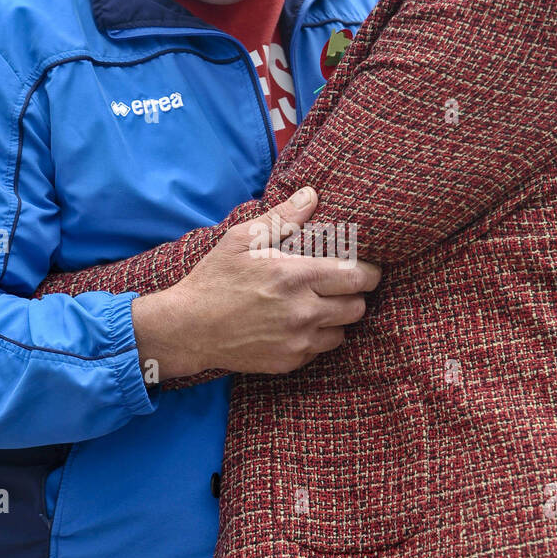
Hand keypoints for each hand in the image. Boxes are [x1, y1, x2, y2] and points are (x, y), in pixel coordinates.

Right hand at [131, 187, 381, 379]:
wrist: (188, 329)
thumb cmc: (214, 279)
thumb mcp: (241, 240)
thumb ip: (281, 219)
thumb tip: (311, 195)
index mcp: (295, 276)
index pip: (358, 276)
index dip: (369, 270)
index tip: (363, 266)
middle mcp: (302, 312)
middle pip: (358, 306)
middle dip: (355, 294)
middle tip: (339, 284)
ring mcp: (297, 341)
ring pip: (343, 331)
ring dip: (337, 317)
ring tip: (318, 304)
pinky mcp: (289, 362)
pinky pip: (321, 349)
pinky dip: (317, 337)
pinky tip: (298, 323)